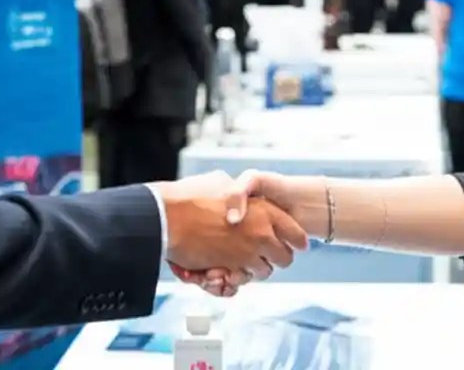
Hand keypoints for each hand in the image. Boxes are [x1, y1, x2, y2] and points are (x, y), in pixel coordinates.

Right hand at [152, 171, 307, 292]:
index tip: (296, 245)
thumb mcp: (220, 182)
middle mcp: (261, 234)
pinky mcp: (229, 269)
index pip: (295, 233)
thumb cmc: (189, 197)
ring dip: (255, 268)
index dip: (296, 240)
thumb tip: (236, 190)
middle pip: (285, 258)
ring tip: (243, 260)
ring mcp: (246, 254)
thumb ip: (237, 191)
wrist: (166, 217)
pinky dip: (238, 277)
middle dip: (276, 258)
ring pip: (264, 272)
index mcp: (264, 211)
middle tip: (265, 254)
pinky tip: (228, 267)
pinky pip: (243, 281)